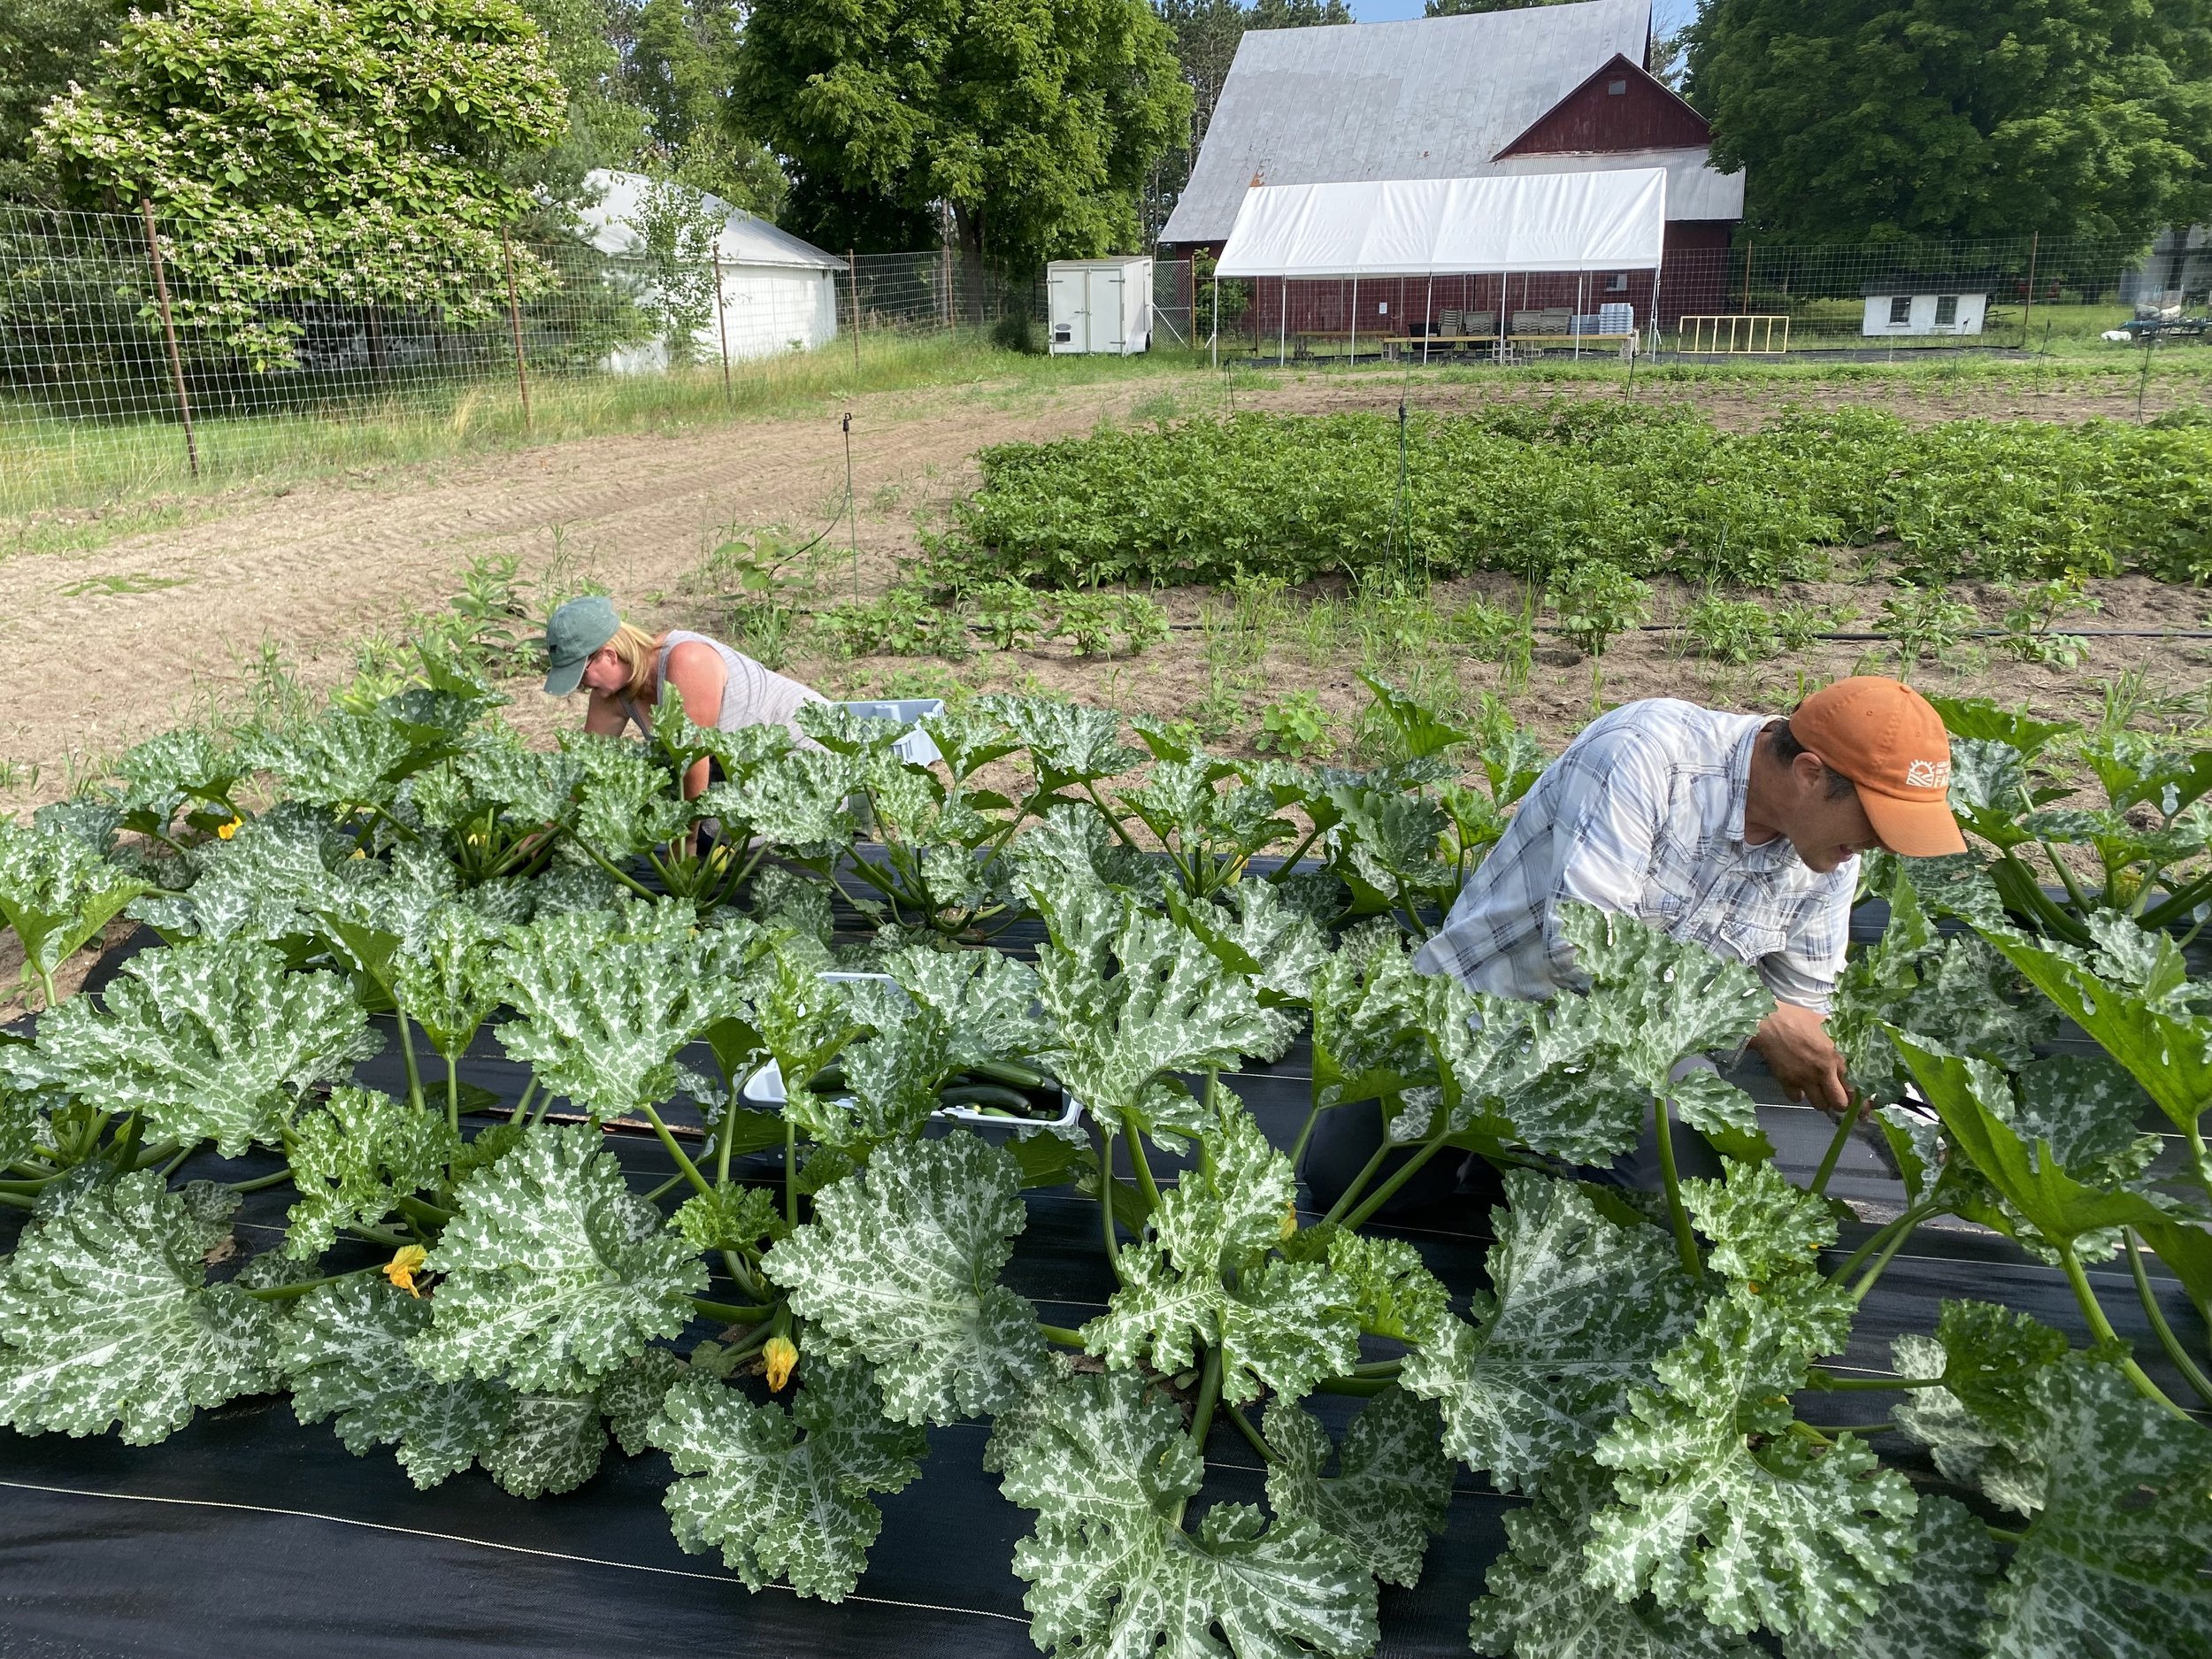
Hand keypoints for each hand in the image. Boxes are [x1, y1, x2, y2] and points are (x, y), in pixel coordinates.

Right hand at [1748, 1000, 1850, 1117]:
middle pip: (1839, 1103)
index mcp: (1835, 1057)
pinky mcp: (1787, 1081)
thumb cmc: (1795, 1017)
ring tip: (1816, 1092)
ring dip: (1820, 1100)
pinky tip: (1796, 1085)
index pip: (1854, 1086)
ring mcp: (1804, 1078)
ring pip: (1819, 1105)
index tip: (1857, 1101)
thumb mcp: (1823, 1023)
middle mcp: (1823, 1072)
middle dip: (1839, 1103)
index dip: (1857, 1097)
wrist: (1768, 1021)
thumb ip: (1835, 1036)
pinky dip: (1797, 1094)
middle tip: (1835, 1098)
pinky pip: (1796, 1098)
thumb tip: (1844, 1039)